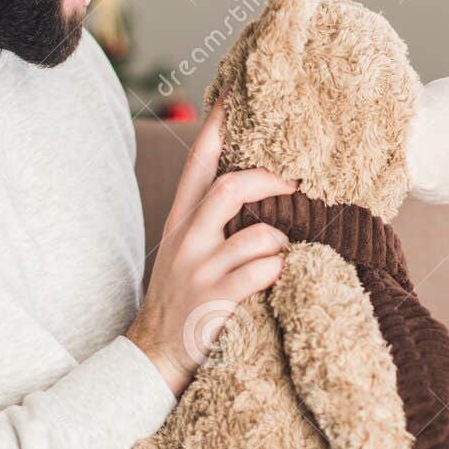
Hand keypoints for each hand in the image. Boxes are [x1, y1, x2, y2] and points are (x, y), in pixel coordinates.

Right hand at [127, 100, 295, 395]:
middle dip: (270, 181)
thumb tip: (258, 185)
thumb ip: (213, 219)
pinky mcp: (215, 301)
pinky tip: (282, 277)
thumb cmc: (182, 298)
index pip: (199, 161)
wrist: (152, 355)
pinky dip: (279, 271)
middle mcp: (188, 238)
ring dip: (283, 239)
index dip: (217, 125)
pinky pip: (260, 274)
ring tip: (288, 250)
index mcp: (182, 219)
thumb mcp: (187, 250)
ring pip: (256, 233)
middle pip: (230, 187)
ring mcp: (201, 270)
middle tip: (296, 186)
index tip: (234, 93)